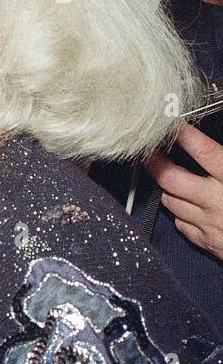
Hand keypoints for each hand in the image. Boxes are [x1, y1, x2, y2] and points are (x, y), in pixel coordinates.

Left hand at [145, 123, 222, 259]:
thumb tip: (212, 149)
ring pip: (170, 201)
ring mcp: (209, 223)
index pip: (203, 151)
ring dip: (166, 188)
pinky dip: (180, 212)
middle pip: (171, 179)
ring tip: (165, 175)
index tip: (170, 123)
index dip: (183, 135)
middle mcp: (217, 202)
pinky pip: (181, 223)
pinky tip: (186, 205)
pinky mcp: (205, 241)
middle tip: (147, 149)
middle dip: (154, 162)